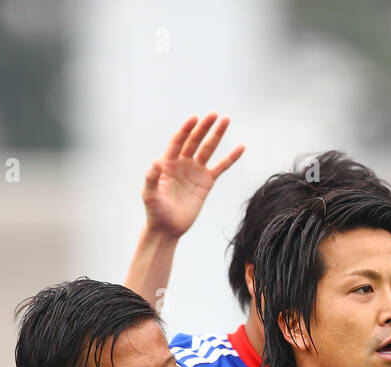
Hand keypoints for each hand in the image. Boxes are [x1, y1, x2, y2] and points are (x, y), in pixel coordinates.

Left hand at [141, 114, 243, 239]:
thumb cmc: (155, 212)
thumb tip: (155, 162)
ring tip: (226, 120)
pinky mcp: (206, 182)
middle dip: (204, 127)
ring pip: (208, 149)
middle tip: (214, 114)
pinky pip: (220, 167)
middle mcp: (182, 163)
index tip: (195, 118)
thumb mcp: (150, 195)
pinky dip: (230, 158)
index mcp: (168, 163)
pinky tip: (241, 147)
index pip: (178, 141)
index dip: (186, 129)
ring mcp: (195, 171)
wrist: (168, 228)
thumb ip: (152, 178)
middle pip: (195, 140)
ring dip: (217, 135)